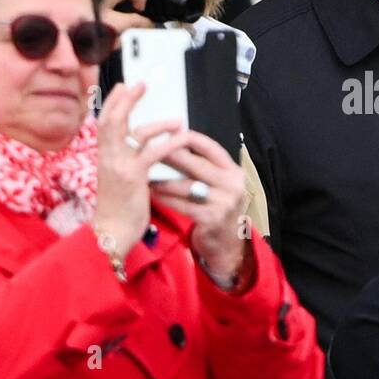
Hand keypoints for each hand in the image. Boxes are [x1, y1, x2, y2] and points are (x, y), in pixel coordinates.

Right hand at [93, 82, 183, 252]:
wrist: (111, 231)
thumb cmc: (118, 207)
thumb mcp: (117, 178)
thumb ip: (124, 158)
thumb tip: (135, 141)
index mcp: (104, 156)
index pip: (105, 122)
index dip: (113, 102)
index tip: (124, 87)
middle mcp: (108, 157)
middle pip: (113, 120)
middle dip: (127, 100)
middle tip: (141, 84)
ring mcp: (119, 166)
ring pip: (134, 133)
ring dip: (158, 124)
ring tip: (177, 121)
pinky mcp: (133, 177)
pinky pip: (152, 154)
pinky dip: (169, 143)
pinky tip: (182, 138)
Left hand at [150, 130, 246, 280]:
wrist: (227, 245)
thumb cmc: (217, 209)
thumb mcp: (219, 185)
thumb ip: (204, 167)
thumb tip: (175, 142)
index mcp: (234, 171)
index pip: (211, 147)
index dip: (188, 138)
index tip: (168, 133)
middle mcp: (233, 185)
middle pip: (196, 164)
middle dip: (170, 156)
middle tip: (149, 150)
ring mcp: (224, 203)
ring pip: (186, 185)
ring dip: (163, 179)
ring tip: (145, 173)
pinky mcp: (211, 219)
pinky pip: (182, 204)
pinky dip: (165, 198)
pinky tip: (152, 193)